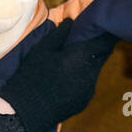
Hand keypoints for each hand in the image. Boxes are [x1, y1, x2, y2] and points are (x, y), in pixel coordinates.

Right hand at [0, 20, 118, 131]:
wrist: (26, 109)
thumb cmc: (32, 75)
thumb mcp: (42, 49)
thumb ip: (60, 34)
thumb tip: (72, 22)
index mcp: (82, 57)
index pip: (104, 42)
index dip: (104, 34)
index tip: (102, 28)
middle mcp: (91, 74)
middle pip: (101, 56)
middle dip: (95, 48)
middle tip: (86, 41)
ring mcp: (89, 89)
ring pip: (94, 71)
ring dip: (88, 64)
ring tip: (73, 62)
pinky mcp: (85, 101)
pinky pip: (88, 85)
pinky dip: (82, 79)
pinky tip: (67, 79)